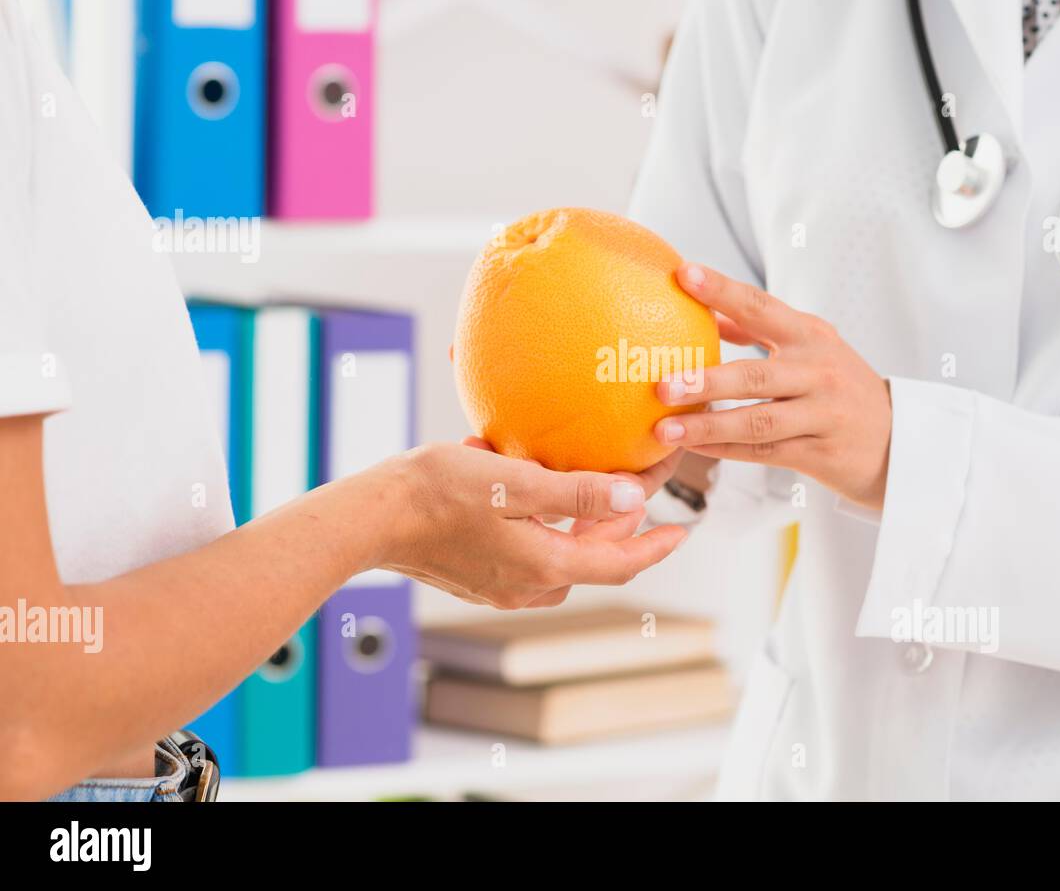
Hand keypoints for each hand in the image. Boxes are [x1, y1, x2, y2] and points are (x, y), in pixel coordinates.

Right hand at [379, 443, 686, 608]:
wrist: (369, 519)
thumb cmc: (436, 493)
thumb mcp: (515, 481)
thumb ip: (577, 491)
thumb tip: (632, 495)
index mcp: (543, 565)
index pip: (618, 563)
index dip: (655, 548)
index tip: (682, 531)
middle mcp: (525, 585)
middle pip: (591, 561)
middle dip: (617, 530)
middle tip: (631, 493)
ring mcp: (499, 586)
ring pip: (559, 559)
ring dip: (579, 528)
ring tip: (585, 489)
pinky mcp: (477, 577)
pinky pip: (525, 553)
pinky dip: (542, 527)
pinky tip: (527, 490)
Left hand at [653, 263, 891, 509]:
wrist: (898, 441)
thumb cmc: (841, 388)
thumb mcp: (812, 348)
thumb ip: (761, 331)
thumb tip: (709, 312)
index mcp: (811, 336)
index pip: (761, 307)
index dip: (721, 290)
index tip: (683, 274)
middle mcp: (818, 372)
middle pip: (755, 375)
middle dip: (706, 380)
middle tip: (661, 384)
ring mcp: (822, 415)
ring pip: (757, 421)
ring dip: (708, 426)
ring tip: (665, 430)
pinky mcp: (821, 454)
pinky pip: (765, 453)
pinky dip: (726, 451)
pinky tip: (693, 448)